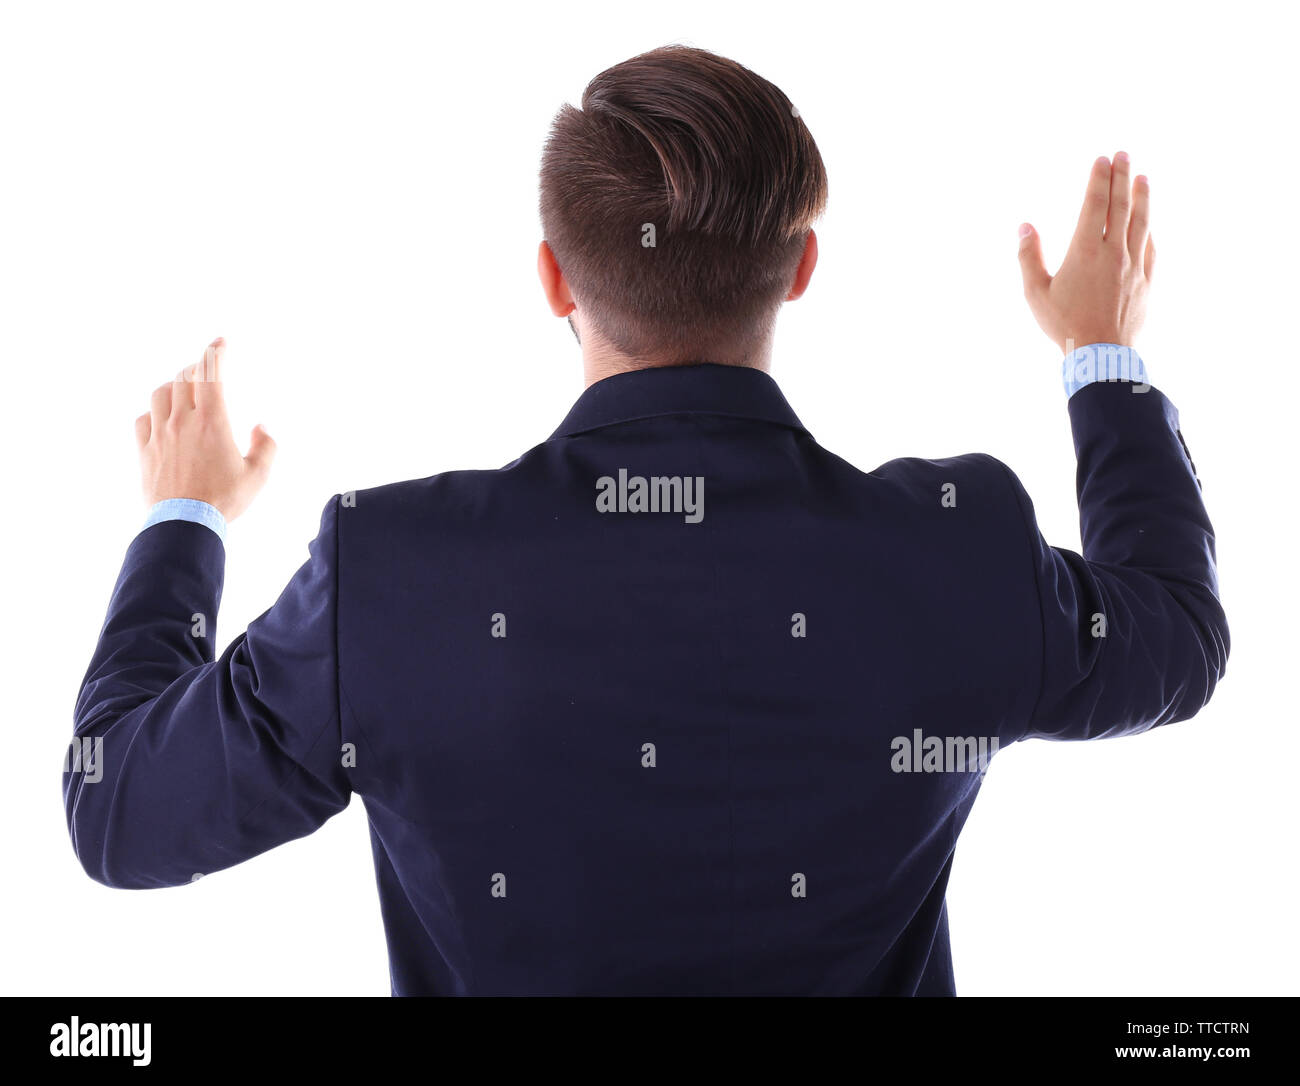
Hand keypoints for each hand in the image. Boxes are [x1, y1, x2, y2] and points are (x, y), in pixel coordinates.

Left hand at [136, 337, 276, 520]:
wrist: (185, 522)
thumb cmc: (223, 500)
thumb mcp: (257, 476)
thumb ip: (265, 447)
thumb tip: (262, 427)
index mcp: (212, 421)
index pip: (211, 373)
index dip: (215, 352)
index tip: (221, 341)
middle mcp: (183, 420)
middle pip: (184, 378)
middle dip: (197, 367)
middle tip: (207, 369)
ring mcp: (160, 434)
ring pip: (160, 394)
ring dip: (173, 385)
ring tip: (184, 389)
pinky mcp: (145, 450)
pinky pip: (143, 420)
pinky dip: (153, 412)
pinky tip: (161, 418)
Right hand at [1018, 152, 1154, 354]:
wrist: (1100, 353)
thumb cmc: (1064, 324)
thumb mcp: (1035, 293)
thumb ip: (1028, 257)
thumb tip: (1025, 227)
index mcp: (1085, 252)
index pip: (1094, 205)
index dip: (1099, 179)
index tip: (1102, 159)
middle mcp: (1113, 252)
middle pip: (1120, 206)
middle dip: (1122, 177)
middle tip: (1124, 155)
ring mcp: (1134, 265)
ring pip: (1141, 222)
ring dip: (1142, 197)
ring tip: (1143, 178)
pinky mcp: (1147, 281)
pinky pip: (1151, 247)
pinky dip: (1148, 229)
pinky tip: (1148, 222)